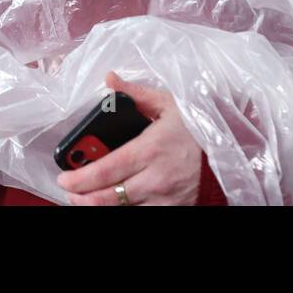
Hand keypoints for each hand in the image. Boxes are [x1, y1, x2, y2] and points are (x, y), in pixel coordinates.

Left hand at [55, 71, 202, 205]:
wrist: (229, 151)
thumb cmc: (197, 125)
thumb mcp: (169, 102)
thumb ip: (136, 93)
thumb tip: (110, 79)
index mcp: (152, 148)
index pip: (108, 169)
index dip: (80, 178)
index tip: (63, 178)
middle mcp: (156, 177)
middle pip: (109, 196)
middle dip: (81, 197)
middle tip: (68, 192)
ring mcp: (165, 198)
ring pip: (121, 209)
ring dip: (97, 206)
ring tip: (84, 198)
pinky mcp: (172, 208)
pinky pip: (139, 213)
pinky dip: (121, 208)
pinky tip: (111, 201)